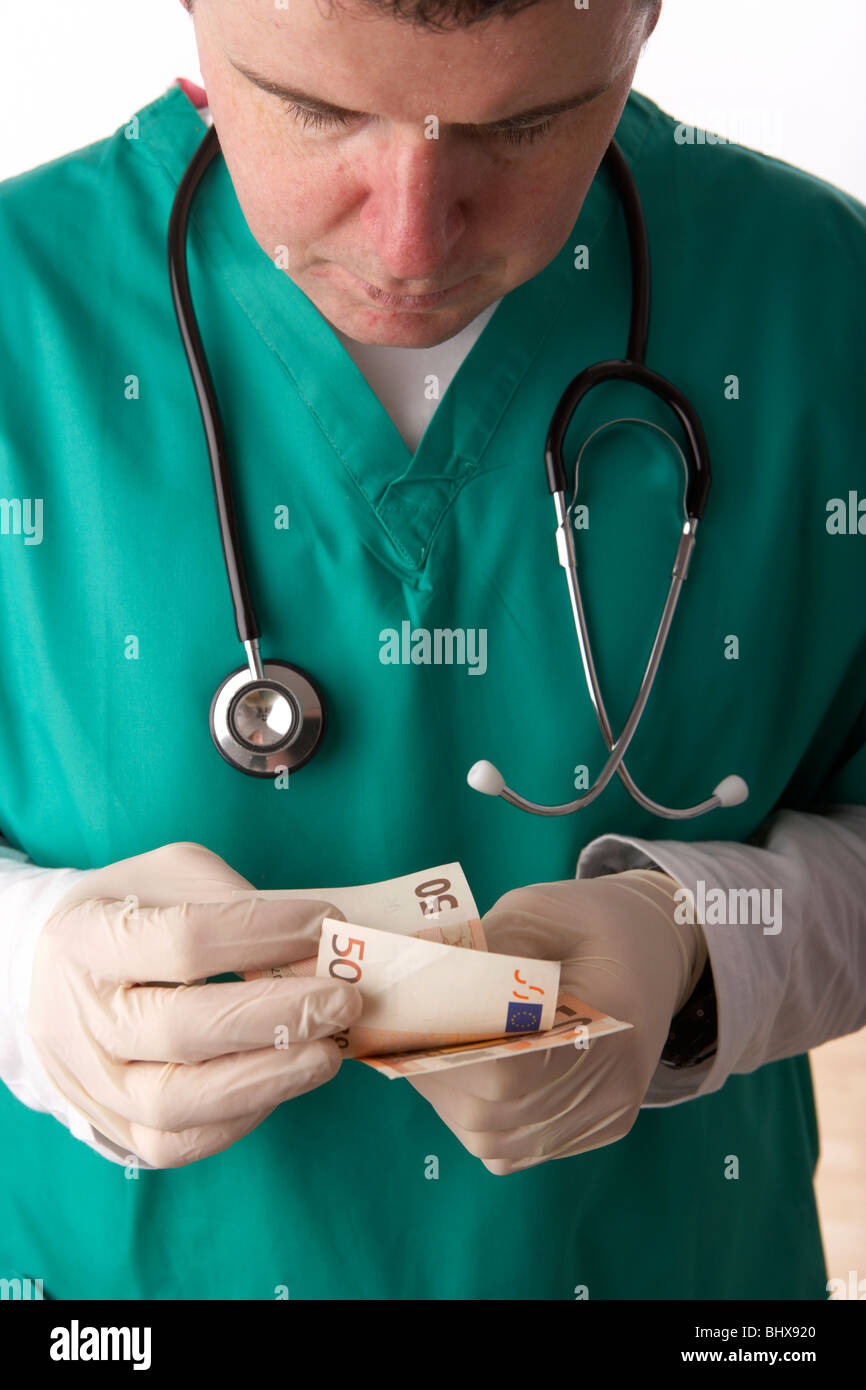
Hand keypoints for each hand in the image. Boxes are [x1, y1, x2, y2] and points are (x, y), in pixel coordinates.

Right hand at [26, 842, 361, 1167]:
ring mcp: (94, 1083)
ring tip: (327, 1051)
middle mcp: (80, 1018)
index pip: (182, 941)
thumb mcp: (169, 877)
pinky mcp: (117, 1128)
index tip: (326, 923)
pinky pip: (179, 1142)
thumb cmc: (133, 913)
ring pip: (178, 1101)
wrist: (57, 975)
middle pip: (180, 1029)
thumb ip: (231, 897)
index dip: (264, 932)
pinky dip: (241, 1117)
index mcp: (86, 939)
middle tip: (342, 1000)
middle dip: (275, 1015)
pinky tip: (284, 1079)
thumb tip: (311, 937)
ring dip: (267, 1077)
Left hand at [406, 870, 705, 1173]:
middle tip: (400, 1039)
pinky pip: (516, 1147)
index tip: (405, 1025)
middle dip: (435, 1077)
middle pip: (496, 1113)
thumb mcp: (539, 909)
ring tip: (425, 1054)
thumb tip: (415, 981)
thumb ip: (483, 945)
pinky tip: (466, 1076)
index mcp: (612, 1016)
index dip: (446, 1055)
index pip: (509, 1069)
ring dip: (448, 1102)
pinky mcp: (598, 1127)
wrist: (658, 948)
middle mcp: (616, 1082)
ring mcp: (608, 1114)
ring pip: (498, 1140)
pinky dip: (477, 1120)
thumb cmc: (594, 920)